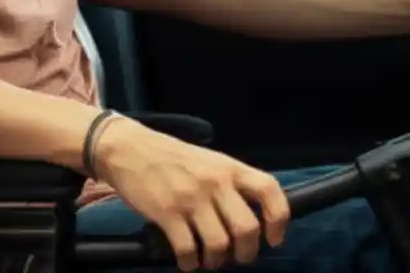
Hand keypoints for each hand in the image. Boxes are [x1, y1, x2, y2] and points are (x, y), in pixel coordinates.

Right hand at [93, 116, 289, 270]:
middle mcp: (215, 182)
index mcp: (230, 167)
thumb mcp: (209, 161)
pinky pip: (187, 250)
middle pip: (247, 228)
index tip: (274, 238)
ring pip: (219, 244)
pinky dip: (190, 263)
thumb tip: (253, 217)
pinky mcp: (166, 213)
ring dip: (216, 261)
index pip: (269, 190)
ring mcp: (190, 198)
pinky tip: (187, 260)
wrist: (130, 149)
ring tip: (209, 260)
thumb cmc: (172, 157)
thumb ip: (231, 184)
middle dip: (246, 252)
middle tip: (237, 257)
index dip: (279, 219)